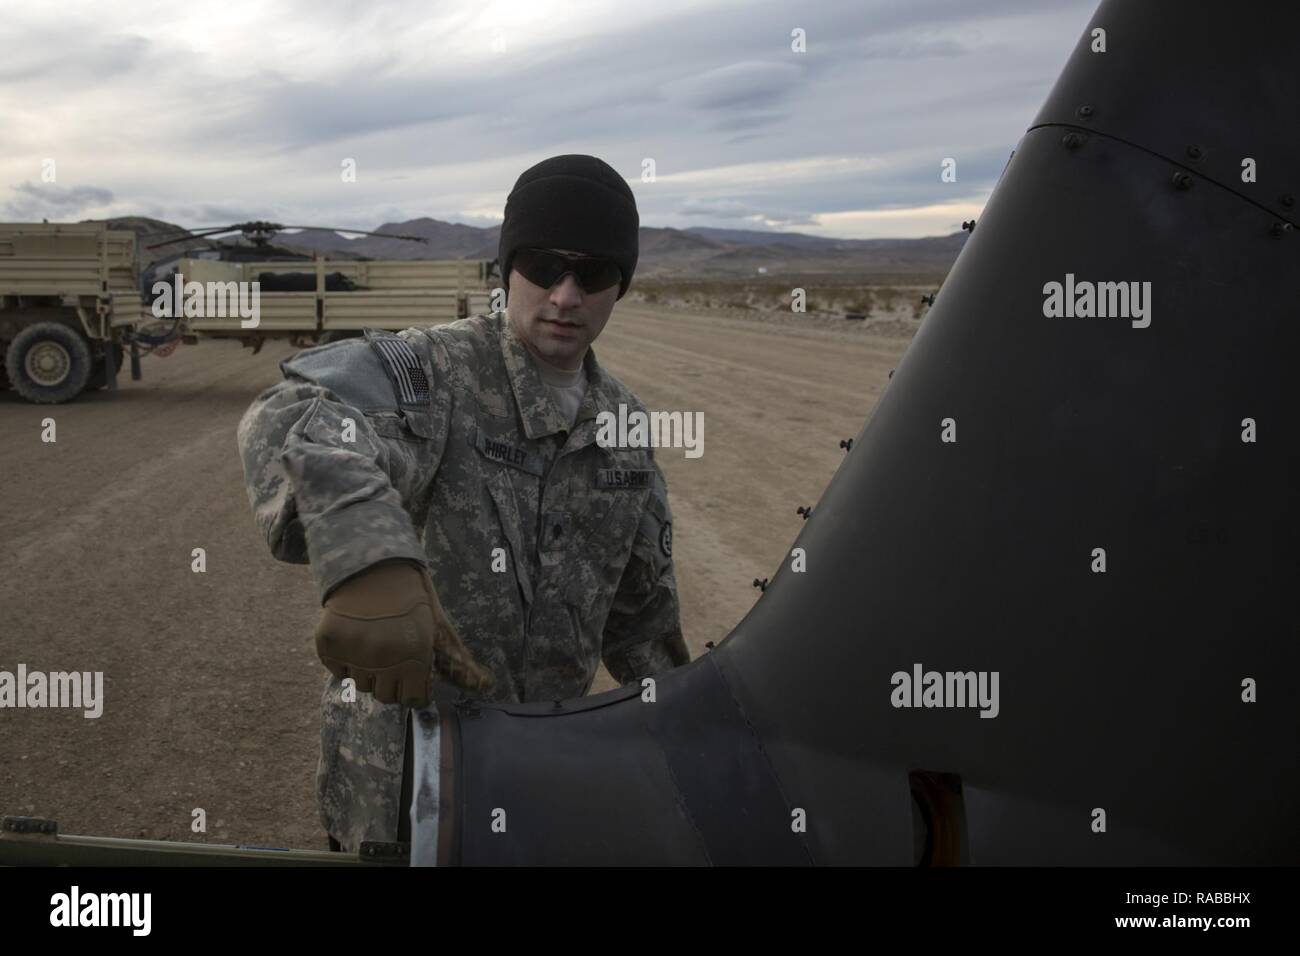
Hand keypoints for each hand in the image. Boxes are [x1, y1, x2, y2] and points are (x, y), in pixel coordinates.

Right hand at [314, 560, 495, 705]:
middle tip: (392, 655)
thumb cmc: (412, 600)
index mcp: (415, 655)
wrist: (374, 567)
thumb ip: (460, 664)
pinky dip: (345, 660)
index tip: (411, 674)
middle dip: (392, 681)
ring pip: (361, 685)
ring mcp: (353, 651)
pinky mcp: (328, 644)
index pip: (413, 699)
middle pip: (386, 696)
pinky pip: (337, 671)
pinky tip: (356, 638)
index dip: (414, 688)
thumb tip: (489, 687)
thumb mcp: (438, 628)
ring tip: (374, 643)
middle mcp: (383, 657)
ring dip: (368, 671)